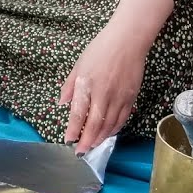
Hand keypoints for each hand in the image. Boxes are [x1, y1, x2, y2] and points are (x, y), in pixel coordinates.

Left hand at [60, 25, 147, 154]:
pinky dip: (114, 129)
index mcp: (87, 85)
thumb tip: (62, 104)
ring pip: (110, 124)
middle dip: (87, 140)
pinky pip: (122, 118)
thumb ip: (69, 86)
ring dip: (100, 137)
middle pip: (95, 124)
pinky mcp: (131, 97)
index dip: (73, 130)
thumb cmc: (100, 50)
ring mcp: (119, 97)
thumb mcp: (78, 65)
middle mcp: (103, 95)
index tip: (68, 140)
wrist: (128, 41)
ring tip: (93, 146)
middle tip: (81, 152)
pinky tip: (108, 133)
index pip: (79, 113)